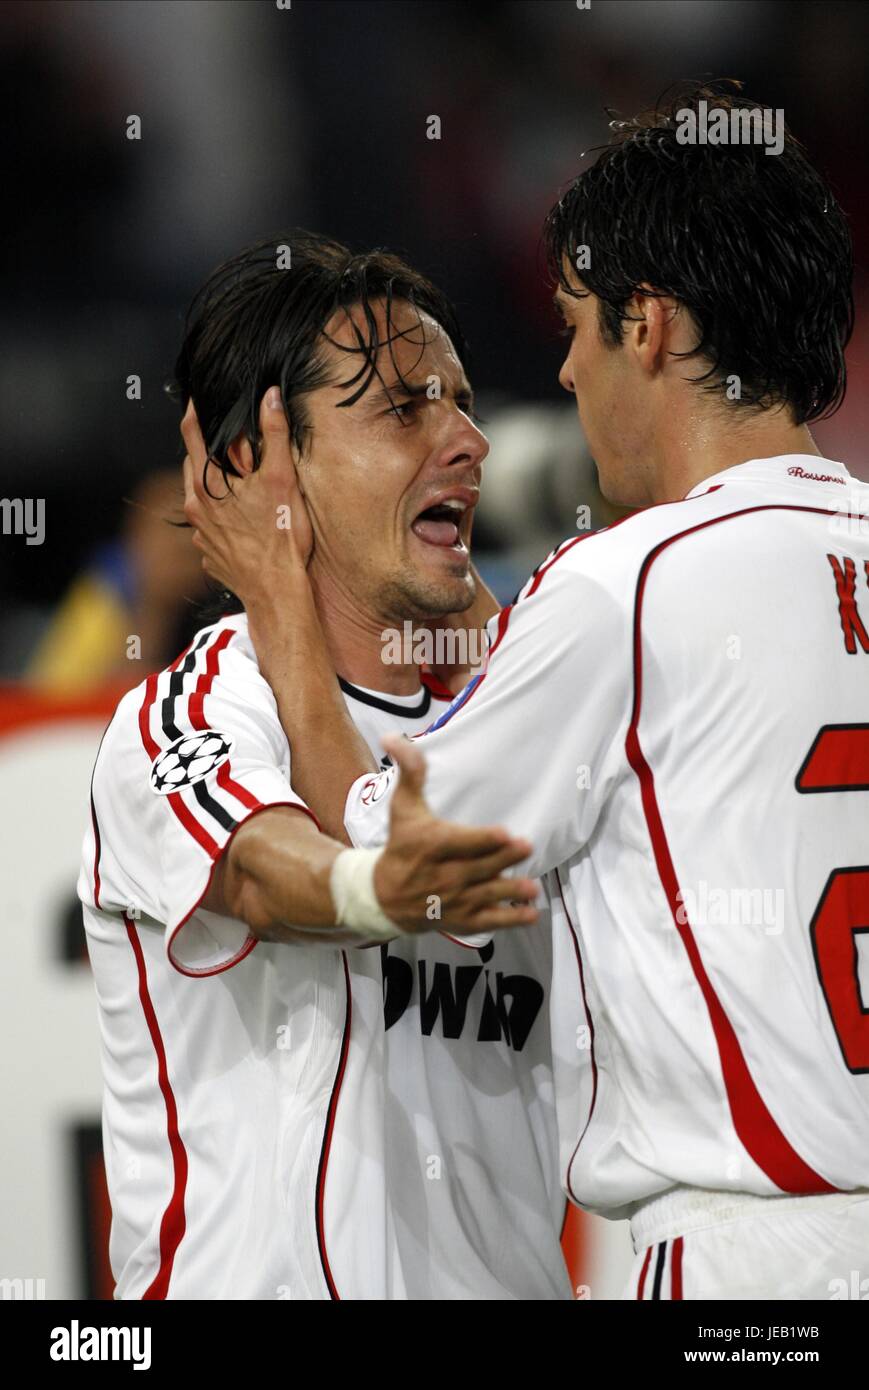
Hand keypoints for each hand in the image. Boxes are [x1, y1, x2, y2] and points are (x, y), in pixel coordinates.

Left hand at [181, 387, 313, 601]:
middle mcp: (196, 505)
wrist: (276, 592)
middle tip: (231, 445)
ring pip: (199, 496)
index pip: (192, 432)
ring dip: (214, 485)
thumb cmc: (280, 537)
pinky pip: (209, 526)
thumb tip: (270, 397)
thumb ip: (275, 434)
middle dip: (208, 450)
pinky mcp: (209, 552)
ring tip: (240, 484)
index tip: (198, 396)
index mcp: (209, 481)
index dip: (195, 409)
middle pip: (193, 464)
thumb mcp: (283, 479)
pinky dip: (221, 516)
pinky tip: (244, 521)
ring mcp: (200, 532)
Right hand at [373, 734, 538, 933]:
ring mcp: (452, 901)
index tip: (505, 833)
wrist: (384, 896)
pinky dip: (510, 919)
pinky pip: (488, 921)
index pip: (458, 843)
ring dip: (510, 890)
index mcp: (429, 845)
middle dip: (502, 858)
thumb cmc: (401, 844)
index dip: (482, 840)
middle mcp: (441, 875)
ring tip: (532, 886)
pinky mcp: (461, 919)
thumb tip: (393, 736)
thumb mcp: (402, 807)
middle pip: (477, 867)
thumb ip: (409, 772)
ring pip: (485, 895)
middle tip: (526, 847)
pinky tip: (531, 914)